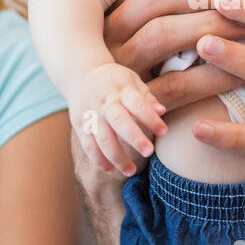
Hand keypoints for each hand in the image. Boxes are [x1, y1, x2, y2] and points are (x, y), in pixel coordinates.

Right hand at [70, 62, 168, 176]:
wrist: (81, 74)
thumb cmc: (114, 80)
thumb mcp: (131, 81)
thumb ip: (146, 97)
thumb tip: (162, 111)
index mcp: (122, 90)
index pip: (138, 104)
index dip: (151, 118)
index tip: (164, 132)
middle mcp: (106, 102)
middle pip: (120, 121)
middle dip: (135, 138)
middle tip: (149, 152)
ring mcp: (92, 114)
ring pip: (103, 138)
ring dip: (116, 156)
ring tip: (131, 171)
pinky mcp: (80, 125)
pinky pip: (88, 145)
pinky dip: (98, 158)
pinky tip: (111, 169)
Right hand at [103, 0, 244, 113]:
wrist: (121, 137)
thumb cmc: (146, 75)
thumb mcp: (148, 35)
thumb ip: (172, 3)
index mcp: (110, 12)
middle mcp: (107, 37)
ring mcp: (118, 71)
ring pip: (160, 35)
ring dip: (209, 25)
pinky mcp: (135, 107)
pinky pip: (176, 85)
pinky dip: (212, 76)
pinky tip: (242, 73)